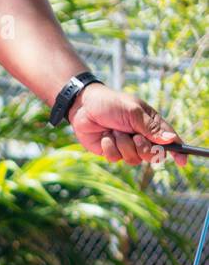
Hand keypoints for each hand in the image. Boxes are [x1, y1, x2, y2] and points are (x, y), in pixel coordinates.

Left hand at [68, 84, 187, 167]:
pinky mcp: (111, 151)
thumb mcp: (133, 112)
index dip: (177, 151)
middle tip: (134, 137)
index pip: (169, 139)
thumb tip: (170, 140)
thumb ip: (150, 127)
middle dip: (143, 148)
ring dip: (122, 145)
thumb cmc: (111, 104)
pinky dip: (109, 147)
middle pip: (152, 155)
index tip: (182, 161)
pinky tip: (104, 136)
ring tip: (114, 131)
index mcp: (151, 124)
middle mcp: (141, 137)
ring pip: (132, 159)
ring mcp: (126, 146)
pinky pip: (115, 158)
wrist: (83, 107)